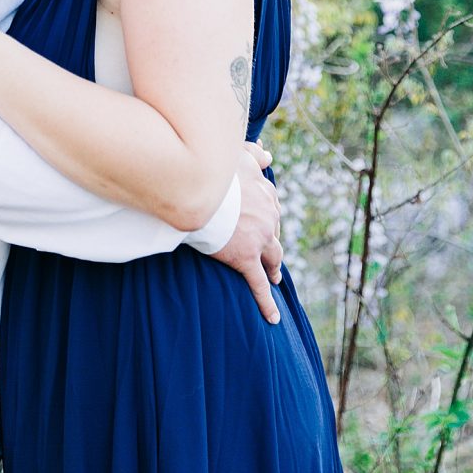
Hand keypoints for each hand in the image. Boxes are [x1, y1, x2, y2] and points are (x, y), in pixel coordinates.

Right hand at [209, 145, 283, 323]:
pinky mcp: (246, 259)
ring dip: (274, 267)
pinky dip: (267, 303)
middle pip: (274, 231)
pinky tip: (273, 318)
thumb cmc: (213, 169)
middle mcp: (268, 215)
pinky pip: (258, 285)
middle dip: (271, 240)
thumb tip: (270, 155)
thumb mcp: (236, 154)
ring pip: (273, 258)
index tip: (262, 219)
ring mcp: (259, 239)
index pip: (271, 204)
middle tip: (266, 249)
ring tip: (274, 277)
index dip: (266, 213)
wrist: (198, 189)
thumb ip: (254, 154)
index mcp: (265, 191)